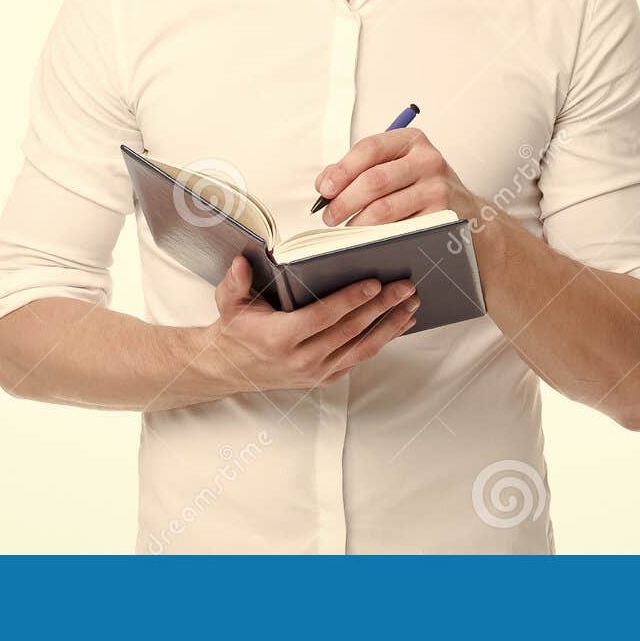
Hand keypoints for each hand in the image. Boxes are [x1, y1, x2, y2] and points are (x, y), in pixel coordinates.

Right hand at [200, 256, 419, 391]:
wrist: (231, 368)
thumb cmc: (235, 330)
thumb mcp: (228, 302)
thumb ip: (235, 281)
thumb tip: (241, 262)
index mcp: (280, 338)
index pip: (323, 317)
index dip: (350, 300)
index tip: (374, 284)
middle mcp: (302, 359)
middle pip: (350, 331)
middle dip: (382, 308)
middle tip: (405, 287)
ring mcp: (316, 372)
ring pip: (362, 348)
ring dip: (390, 325)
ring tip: (411, 304)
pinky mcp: (326, 378)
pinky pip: (359, 357)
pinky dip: (383, 340)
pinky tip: (399, 323)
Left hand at [313, 127, 479, 226]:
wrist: (469, 214)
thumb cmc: (422, 189)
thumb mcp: (397, 168)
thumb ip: (359, 170)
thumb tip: (325, 184)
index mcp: (411, 141)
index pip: (370, 148)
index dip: (342, 169)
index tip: (324, 189)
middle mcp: (428, 160)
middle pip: (374, 180)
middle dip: (344, 202)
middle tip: (329, 218)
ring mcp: (438, 189)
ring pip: (384, 209)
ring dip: (357, 224)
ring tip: (346, 231)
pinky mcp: (442, 218)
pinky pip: (400, 230)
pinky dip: (379, 238)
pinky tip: (369, 240)